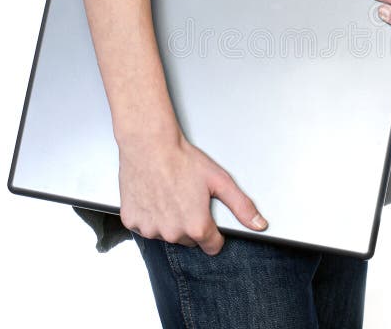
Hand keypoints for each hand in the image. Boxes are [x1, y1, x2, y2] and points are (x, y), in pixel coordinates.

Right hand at [118, 125, 267, 255]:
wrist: (150, 145)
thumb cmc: (182, 159)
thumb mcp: (220, 180)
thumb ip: (242, 206)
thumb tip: (259, 224)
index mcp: (196, 227)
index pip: (212, 246)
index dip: (214, 232)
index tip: (207, 215)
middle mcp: (172, 233)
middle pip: (189, 241)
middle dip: (191, 224)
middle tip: (187, 198)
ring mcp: (150, 229)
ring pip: (166, 234)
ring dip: (169, 221)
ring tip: (170, 194)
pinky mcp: (131, 221)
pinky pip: (145, 226)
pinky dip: (149, 216)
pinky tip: (154, 196)